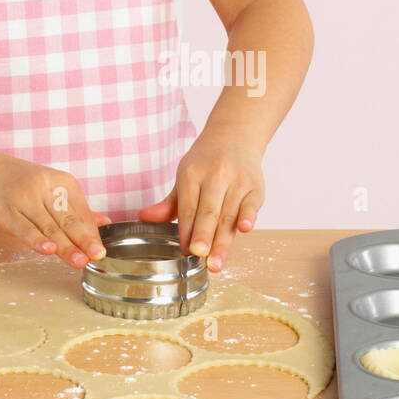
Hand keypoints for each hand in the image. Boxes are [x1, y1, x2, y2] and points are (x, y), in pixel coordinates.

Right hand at [0, 154, 111, 268]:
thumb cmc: (22, 183)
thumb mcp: (53, 188)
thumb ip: (76, 209)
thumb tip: (105, 223)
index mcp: (63, 182)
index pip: (82, 212)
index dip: (91, 233)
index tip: (100, 251)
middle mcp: (46, 188)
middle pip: (68, 220)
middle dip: (83, 240)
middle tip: (96, 256)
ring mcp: (25, 199)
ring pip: (48, 227)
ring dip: (65, 246)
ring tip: (79, 261)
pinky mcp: (5, 211)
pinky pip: (23, 228)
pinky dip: (36, 240)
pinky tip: (48, 250)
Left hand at [137, 129, 263, 271]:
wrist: (236, 135)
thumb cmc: (207, 162)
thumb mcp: (185, 177)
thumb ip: (168, 203)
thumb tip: (143, 217)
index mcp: (192, 174)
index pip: (188, 208)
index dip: (185, 230)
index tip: (184, 251)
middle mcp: (215, 176)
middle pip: (208, 212)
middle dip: (203, 236)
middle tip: (198, 255)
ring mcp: (238, 181)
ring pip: (229, 215)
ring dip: (223, 240)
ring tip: (216, 263)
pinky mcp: (256, 186)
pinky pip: (251, 204)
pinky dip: (249, 216)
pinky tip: (245, 229)